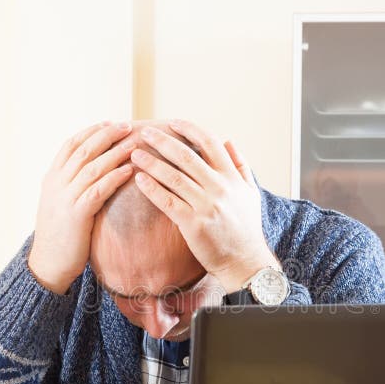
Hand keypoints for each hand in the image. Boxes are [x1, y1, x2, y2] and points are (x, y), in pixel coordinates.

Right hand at [27, 121, 135, 293]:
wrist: (48, 264)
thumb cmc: (61, 235)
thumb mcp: (61, 203)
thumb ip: (72, 185)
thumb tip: (93, 169)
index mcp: (52, 178)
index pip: (70, 145)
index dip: (91, 131)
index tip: (110, 123)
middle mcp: (56, 183)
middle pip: (83, 150)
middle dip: (106, 135)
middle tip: (127, 125)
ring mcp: (65, 198)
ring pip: (92, 167)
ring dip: (115, 153)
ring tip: (134, 143)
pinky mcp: (76, 215)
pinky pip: (98, 190)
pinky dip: (114, 178)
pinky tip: (129, 171)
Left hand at [131, 120, 278, 292]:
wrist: (244, 261)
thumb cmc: (246, 228)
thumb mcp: (250, 193)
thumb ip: (240, 165)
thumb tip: (229, 141)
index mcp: (232, 177)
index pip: (210, 142)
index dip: (189, 129)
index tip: (172, 122)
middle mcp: (220, 188)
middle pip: (187, 156)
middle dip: (163, 141)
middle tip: (144, 132)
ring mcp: (206, 206)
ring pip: (174, 177)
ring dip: (151, 163)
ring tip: (134, 154)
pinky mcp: (193, 224)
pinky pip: (168, 202)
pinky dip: (153, 189)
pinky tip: (139, 180)